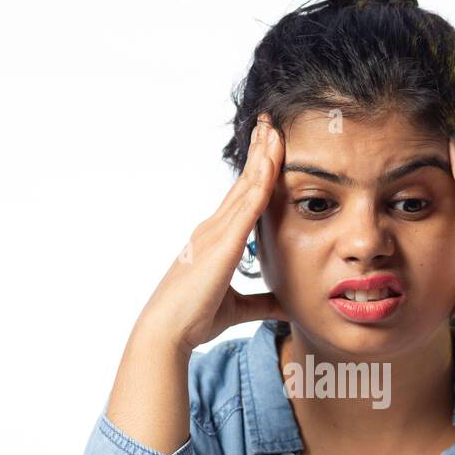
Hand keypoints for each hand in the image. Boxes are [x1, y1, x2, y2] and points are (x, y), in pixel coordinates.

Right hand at [139, 113, 287, 353]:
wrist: (168, 330)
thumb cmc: (195, 319)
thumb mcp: (238, 308)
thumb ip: (263, 303)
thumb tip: (287, 304)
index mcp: (216, 240)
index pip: (241, 198)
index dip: (256, 172)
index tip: (268, 149)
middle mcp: (213, 228)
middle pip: (243, 182)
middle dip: (259, 152)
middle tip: (271, 124)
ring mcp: (215, 233)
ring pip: (246, 186)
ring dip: (262, 156)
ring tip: (275, 129)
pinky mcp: (222, 244)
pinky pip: (247, 207)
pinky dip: (261, 182)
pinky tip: (272, 162)